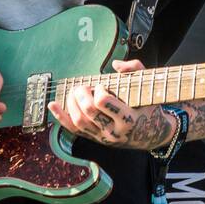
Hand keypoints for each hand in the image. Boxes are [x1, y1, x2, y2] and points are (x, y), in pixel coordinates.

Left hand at [48, 58, 165, 148]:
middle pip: (88, 111)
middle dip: (81, 94)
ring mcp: (103, 137)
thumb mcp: (148, 86)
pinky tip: (53, 104)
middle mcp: (114, 131)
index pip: (103, 102)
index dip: (98, 90)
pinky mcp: (95, 139)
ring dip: (71, 102)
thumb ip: (135, 69)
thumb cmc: (148, 107)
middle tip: (84, 86)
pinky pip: (73, 129)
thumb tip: (115, 64)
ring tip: (75, 92)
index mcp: (128, 119)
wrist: (151, 135)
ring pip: (78, 121)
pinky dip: (60, 117)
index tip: (102, 86)